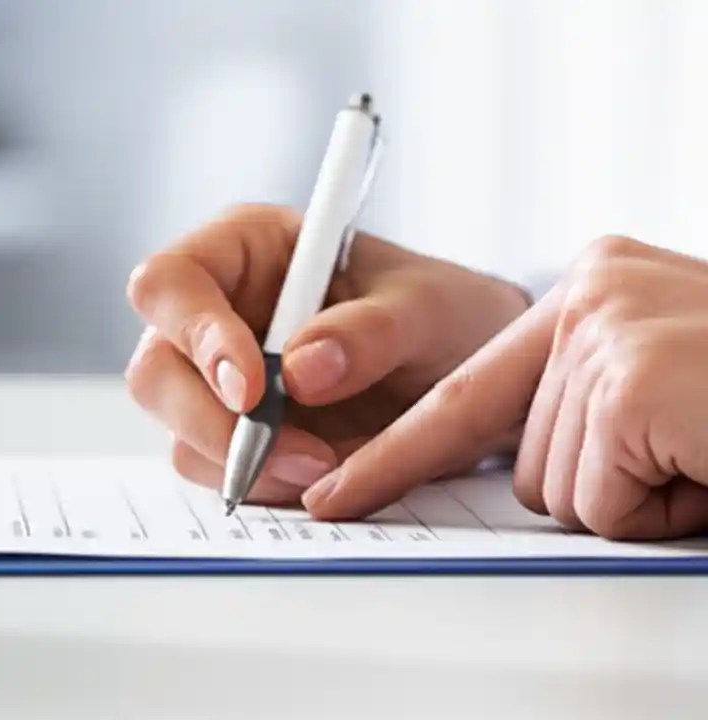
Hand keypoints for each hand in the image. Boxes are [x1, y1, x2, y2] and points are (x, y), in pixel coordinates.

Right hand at [124, 204, 530, 505]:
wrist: (474, 379)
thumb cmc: (445, 316)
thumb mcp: (428, 308)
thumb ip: (369, 331)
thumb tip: (301, 369)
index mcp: (244, 250)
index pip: (171, 283)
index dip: (195, 334)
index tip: (253, 387)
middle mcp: (217, 313)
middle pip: (155, 370)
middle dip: (213, 420)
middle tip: (294, 451)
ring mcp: (218, 382)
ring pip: (178, 432)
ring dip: (245, 462)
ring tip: (329, 463)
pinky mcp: (236, 437)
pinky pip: (217, 473)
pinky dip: (263, 486)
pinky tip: (320, 473)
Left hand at [304, 235, 707, 539]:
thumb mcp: (664, 383)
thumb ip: (580, 406)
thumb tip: (518, 475)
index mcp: (591, 288)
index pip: (464, 390)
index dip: (394, 455)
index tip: (333, 495)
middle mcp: (589, 292)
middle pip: (519, 457)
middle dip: (602, 485)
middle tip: (693, 448)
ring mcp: (608, 330)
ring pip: (556, 489)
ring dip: (640, 499)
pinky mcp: (632, 377)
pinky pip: (599, 504)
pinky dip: (664, 511)